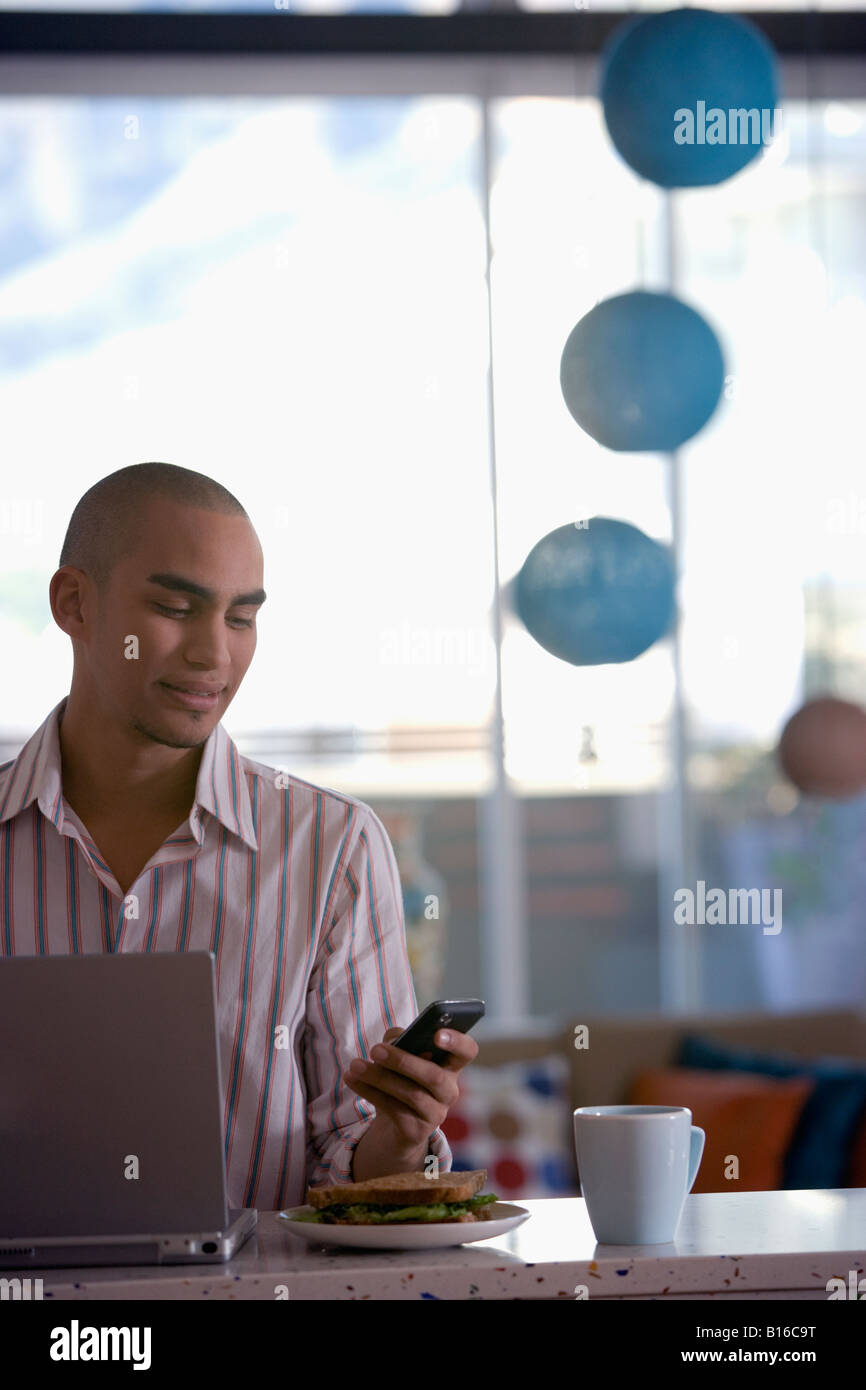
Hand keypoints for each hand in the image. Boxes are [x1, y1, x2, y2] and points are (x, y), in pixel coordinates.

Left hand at [344, 1025, 477, 1153]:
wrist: (396, 1125)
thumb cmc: (401, 1079)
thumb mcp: (402, 1056)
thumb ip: (401, 1040)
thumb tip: (393, 1040)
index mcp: (450, 1066)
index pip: (466, 1051)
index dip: (457, 1041)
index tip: (436, 1033)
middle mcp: (449, 1091)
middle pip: (434, 1076)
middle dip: (402, 1061)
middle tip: (375, 1049)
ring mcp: (435, 1114)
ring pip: (410, 1094)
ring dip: (379, 1077)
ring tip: (355, 1065)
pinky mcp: (416, 1132)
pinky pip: (393, 1111)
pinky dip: (370, 1093)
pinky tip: (352, 1080)